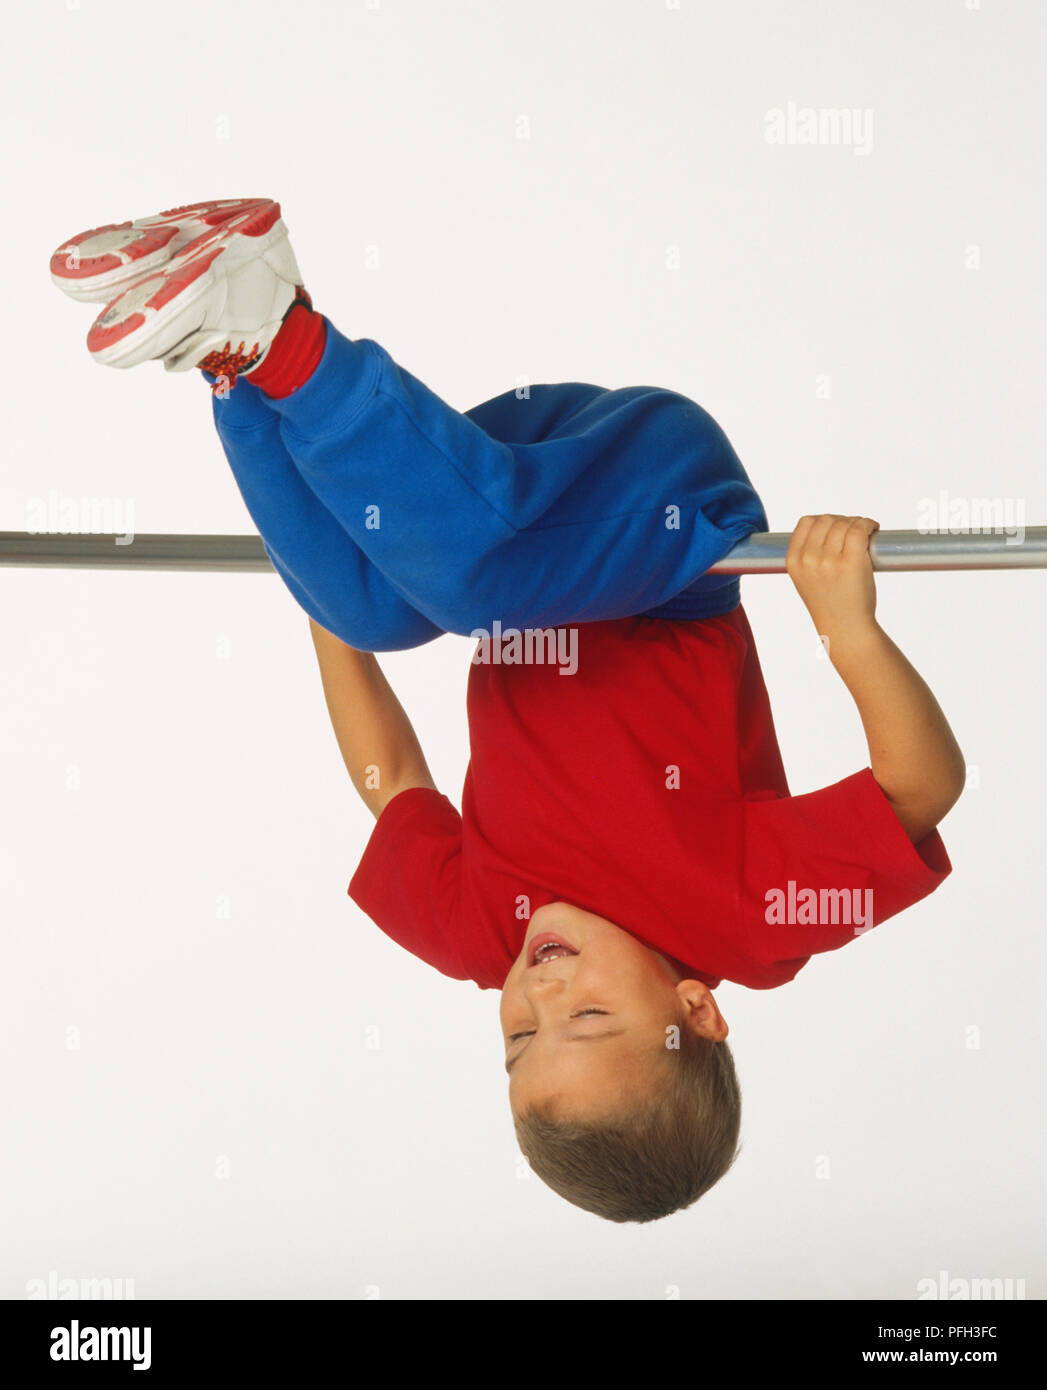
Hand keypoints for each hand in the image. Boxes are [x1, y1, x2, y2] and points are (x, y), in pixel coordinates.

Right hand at [785, 514, 879, 641]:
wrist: (844, 627)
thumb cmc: (830, 603)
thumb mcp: (807, 579)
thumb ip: (810, 554)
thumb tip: (834, 525)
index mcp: (794, 561)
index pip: (806, 523)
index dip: (824, 520)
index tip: (836, 527)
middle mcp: (808, 559)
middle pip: (826, 520)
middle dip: (843, 520)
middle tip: (855, 531)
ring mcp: (829, 560)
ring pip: (844, 523)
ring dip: (858, 522)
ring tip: (866, 531)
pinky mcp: (851, 562)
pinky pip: (859, 529)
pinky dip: (868, 524)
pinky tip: (873, 529)